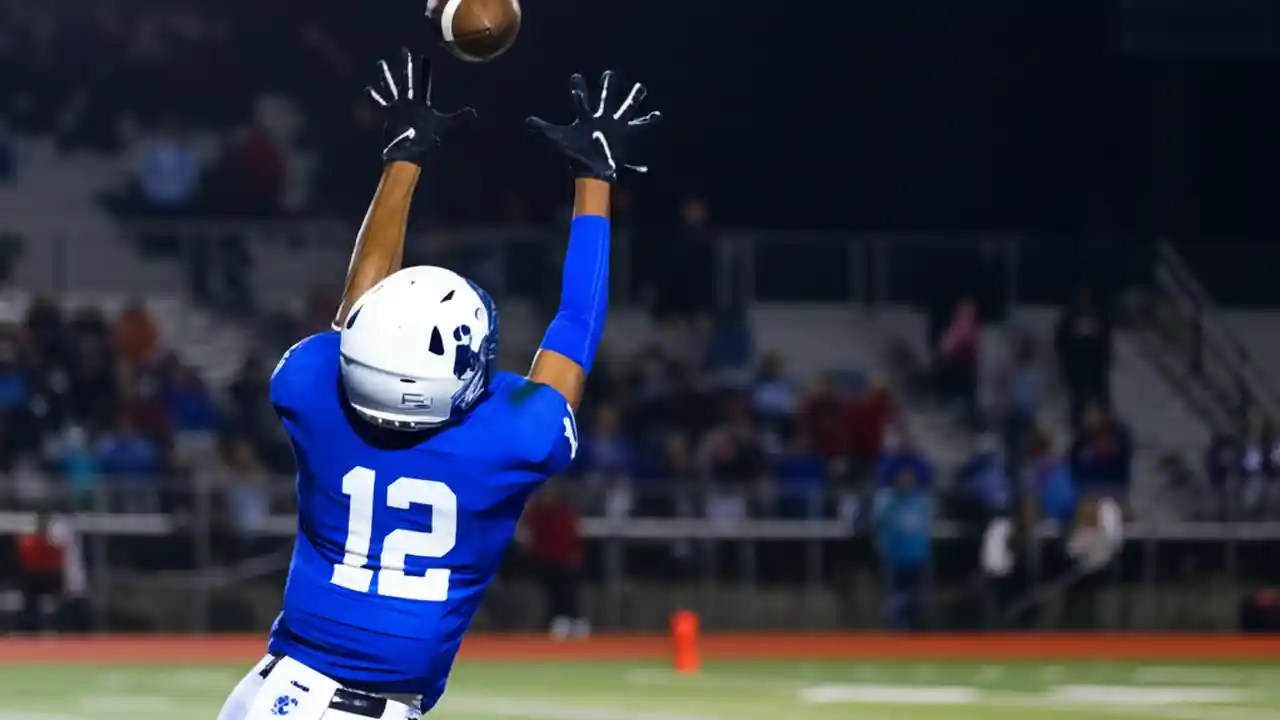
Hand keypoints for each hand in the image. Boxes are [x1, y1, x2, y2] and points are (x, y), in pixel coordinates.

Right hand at [366, 49, 475, 165]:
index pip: (424, 82)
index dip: (425, 70)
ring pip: (391, 87)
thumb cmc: (429, 142)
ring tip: (381, 63)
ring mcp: (398, 108)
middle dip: (407, 65)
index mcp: (422, 103)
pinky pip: (379, 103)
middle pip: (408, 79)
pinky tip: (367, 88)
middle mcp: (410, 103)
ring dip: (386, 75)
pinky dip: (374, 96)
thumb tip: (474, 112)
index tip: (425, 57)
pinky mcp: (389, 115)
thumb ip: (460, 117)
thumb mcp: (446, 125)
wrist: (413, 153)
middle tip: (404, 49)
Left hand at [527, 71, 661, 181]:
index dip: (579, 90)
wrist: (589, 172)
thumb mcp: (557, 139)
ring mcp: (616, 126)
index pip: (582, 100)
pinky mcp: (626, 136)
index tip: (575, 77)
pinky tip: (658, 115)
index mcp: (586, 118)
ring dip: (634, 99)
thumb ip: (543, 129)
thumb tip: (526, 121)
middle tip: (609, 74)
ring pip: (627, 108)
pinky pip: (640, 127)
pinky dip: (649, 121)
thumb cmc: (573, 155)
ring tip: (641, 87)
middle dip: (608, 87)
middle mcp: (602, 119)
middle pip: (606, 98)